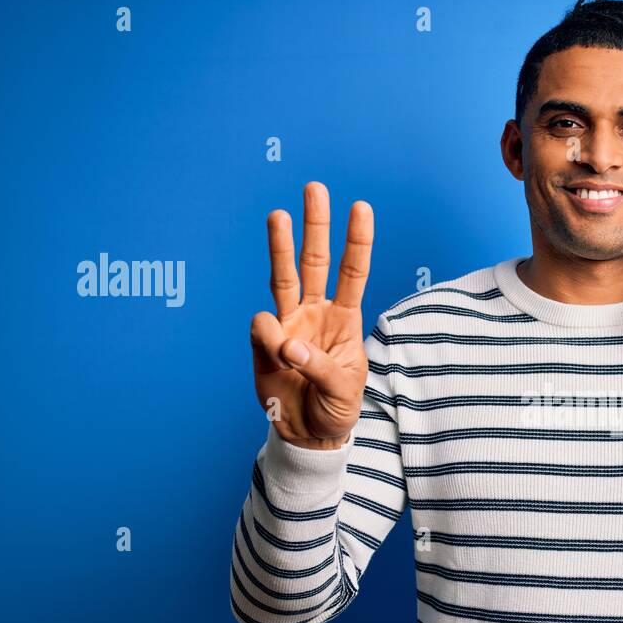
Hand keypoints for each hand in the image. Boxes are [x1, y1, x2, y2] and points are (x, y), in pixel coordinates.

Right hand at [250, 182, 373, 449]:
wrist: (308, 434)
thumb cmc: (335, 407)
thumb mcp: (343, 389)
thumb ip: (319, 365)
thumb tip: (288, 344)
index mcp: (345, 318)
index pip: (353, 273)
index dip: (357, 241)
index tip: (361, 207)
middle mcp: (315, 312)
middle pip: (316, 261)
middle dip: (316, 225)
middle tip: (315, 188)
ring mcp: (288, 323)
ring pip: (283, 276)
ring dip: (280, 245)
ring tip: (278, 214)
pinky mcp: (264, 343)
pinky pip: (262, 328)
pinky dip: (269, 338)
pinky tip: (279, 358)